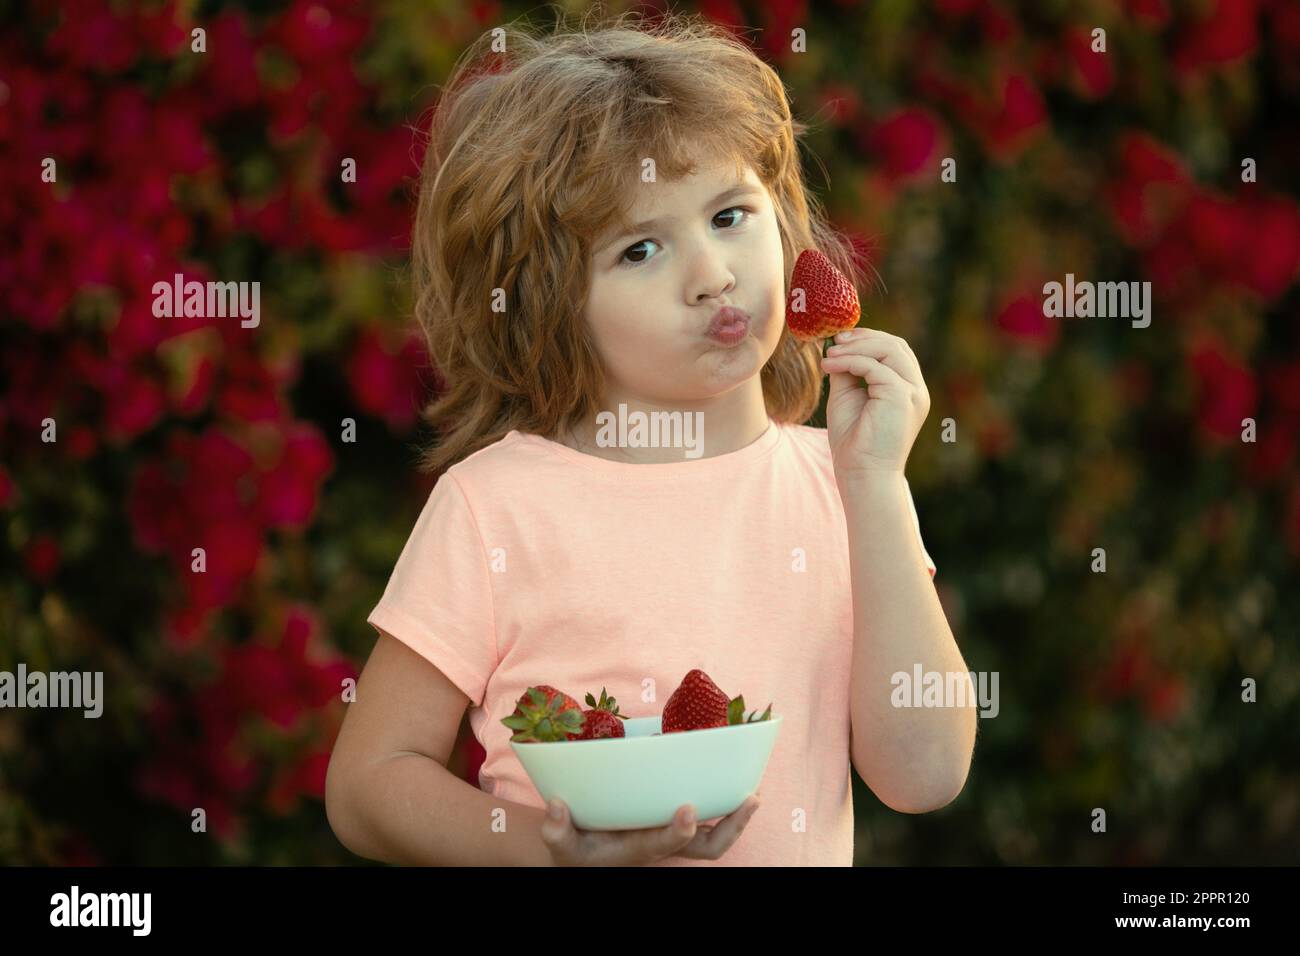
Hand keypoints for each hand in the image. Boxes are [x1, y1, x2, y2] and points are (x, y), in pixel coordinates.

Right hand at [540, 794, 760, 866]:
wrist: (586, 857)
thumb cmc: (576, 849)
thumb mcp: (560, 844)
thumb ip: (555, 829)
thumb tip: (554, 805)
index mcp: (639, 849)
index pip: (666, 844)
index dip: (678, 830)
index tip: (686, 809)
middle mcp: (664, 843)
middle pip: (709, 847)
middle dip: (733, 827)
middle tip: (752, 798)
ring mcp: (673, 834)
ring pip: (714, 834)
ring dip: (736, 814)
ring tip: (754, 788)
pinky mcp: (674, 821)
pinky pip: (707, 816)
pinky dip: (722, 799)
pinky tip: (731, 772)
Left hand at [819, 328, 929, 482]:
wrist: (862, 474)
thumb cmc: (854, 442)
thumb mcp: (848, 397)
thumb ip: (848, 372)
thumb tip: (836, 347)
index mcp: (907, 390)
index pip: (896, 351)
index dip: (870, 338)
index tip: (841, 338)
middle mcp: (915, 390)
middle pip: (896, 345)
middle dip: (864, 338)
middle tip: (835, 340)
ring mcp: (912, 393)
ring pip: (890, 350)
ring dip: (856, 348)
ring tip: (830, 355)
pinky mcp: (901, 397)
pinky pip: (875, 367)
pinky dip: (850, 361)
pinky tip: (830, 367)